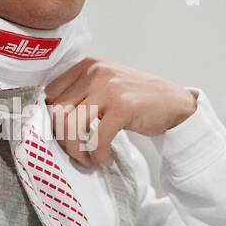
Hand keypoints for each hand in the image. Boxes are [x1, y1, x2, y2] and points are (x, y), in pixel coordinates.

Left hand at [43, 57, 196, 168]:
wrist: (175, 103)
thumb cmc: (138, 98)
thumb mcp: (106, 85)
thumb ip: (82, 93)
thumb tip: (53, 120)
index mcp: (87, 66)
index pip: (50, 92)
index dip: (50, 118)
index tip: (59, 135)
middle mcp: (95, 73)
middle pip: (57, 111)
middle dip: (61, 138)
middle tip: (74, 151)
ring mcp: (109, 89)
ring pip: (72, 126)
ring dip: (77, 150)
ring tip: (87, 159)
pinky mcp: (122, 107)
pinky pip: (97, 138)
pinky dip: (98, 154)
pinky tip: (105, 158)